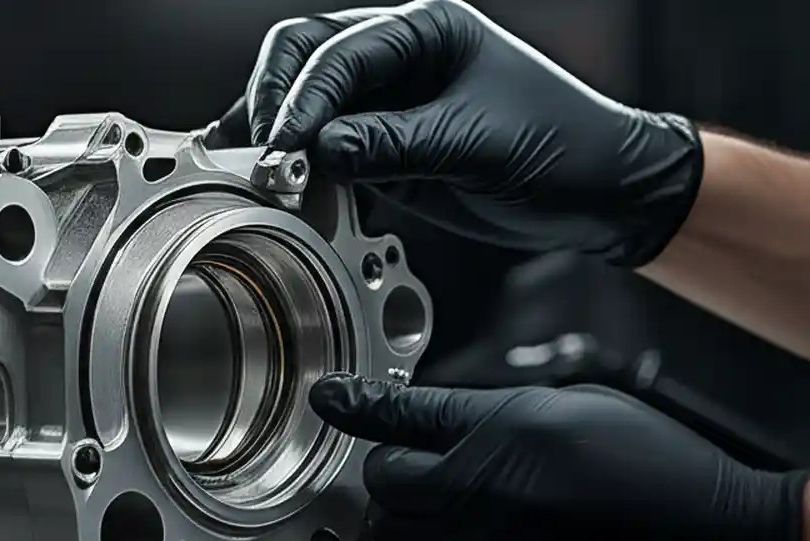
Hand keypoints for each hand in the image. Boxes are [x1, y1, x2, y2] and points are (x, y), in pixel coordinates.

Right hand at [207, 0, 703, 266]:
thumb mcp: (479, 144)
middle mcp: (397, 58)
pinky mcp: (382, 149)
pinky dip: (294, 166)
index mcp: (426, 29)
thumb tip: (320, 149)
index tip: (285, 150)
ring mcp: (386, 103)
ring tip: (255, 174)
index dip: (302, 102)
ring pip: (302, 102)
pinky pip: (322, 148)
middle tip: (264, 159)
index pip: (338, 54)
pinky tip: (273, 184)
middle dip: (273, 105)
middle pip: (301, 60)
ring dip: (274, 135)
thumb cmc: (563, 147)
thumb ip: (395, 142)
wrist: (602, 194)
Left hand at [309, 373, 808, 540]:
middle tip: (406, 458)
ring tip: (479, 493)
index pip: (403, 417)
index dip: (357, 405)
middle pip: (388, 487)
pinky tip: (529, 530)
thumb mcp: (575, 408)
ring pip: (421, 533)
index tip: (330, 398)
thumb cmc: (660, 465)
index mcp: (505, 433)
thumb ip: (496, 416)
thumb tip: (447, 424)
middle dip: (387, 471)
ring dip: (428, 511)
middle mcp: (490, 495)